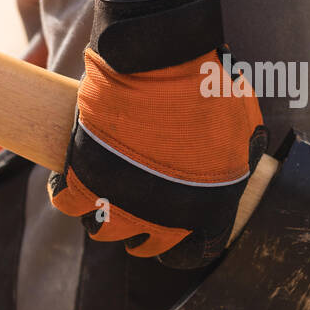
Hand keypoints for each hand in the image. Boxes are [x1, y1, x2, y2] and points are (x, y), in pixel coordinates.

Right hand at [47, 0, 266, 268]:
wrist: (160, 58)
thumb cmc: (206, 83)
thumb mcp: (241, 123)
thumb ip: (239, 152)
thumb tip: (244, 156)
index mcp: (208, 208)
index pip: (194, 251)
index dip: (182, 242)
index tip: (173, 228)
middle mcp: (164, 216)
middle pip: (143, 244)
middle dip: (139, 229)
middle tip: (133, 203)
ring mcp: (122, 200)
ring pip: (103, 230)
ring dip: (102, 214)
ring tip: (103, 191)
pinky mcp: (85, 177)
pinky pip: (68, 203)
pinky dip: (66, 193)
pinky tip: (72, 179)